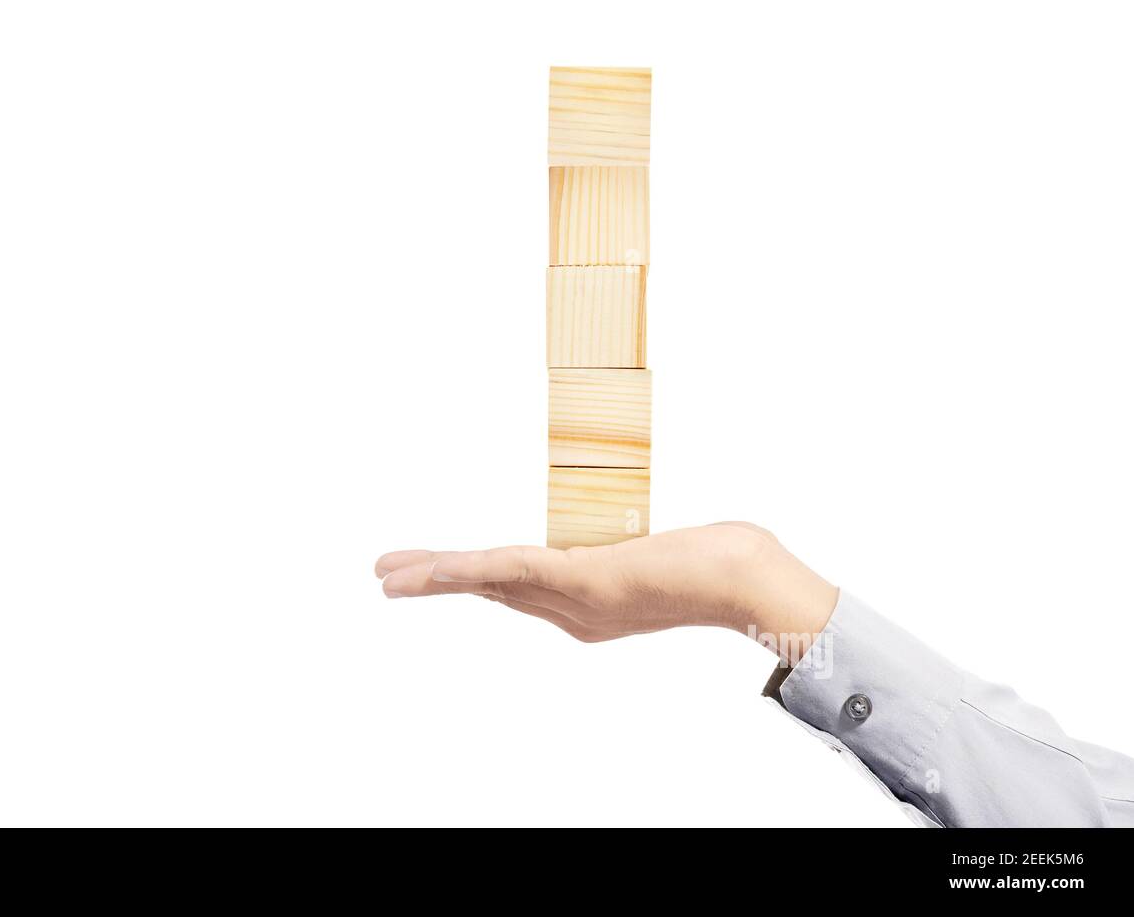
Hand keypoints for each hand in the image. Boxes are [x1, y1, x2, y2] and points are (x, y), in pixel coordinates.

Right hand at [375, 523, 838, 658]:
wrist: (752, 582)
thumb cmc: (723, 558)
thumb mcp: (663, 546)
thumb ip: (635, 539)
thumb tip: (632, 526)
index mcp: (587, 603)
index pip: (515, 588)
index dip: (469, 578)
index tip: (435, 568)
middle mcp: (575, 610)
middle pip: (491, 590)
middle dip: (436, 583)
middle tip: (385, 579)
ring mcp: (578, 600)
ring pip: (491, 583)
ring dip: (436, 578)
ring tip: (389, 578)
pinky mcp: (585, 584)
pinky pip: (515, 572)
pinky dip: (470, 570)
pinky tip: (437, 569)